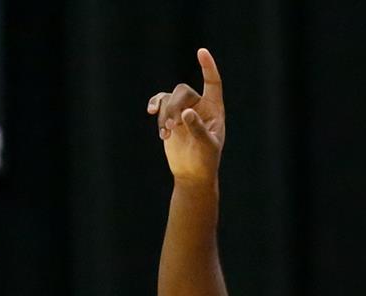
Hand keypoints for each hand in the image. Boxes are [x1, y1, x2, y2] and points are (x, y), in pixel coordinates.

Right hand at [146, 48, 225, 181]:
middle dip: (174, 107)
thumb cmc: (205, 161)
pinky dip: (155, 108)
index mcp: (214, 109)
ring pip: (169, 99)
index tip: (201, 51)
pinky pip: (160, 103)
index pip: (212, 83)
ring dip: (163, 114)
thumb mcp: (206, 146)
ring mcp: (183, 110)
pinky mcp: (170, 117)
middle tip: (171, 126)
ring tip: (165, 134)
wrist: (192, 174)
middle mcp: (199, 106)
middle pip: (182, 92)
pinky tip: (151, 113)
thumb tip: (186, 113)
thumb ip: (197, 128)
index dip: (208, 67)